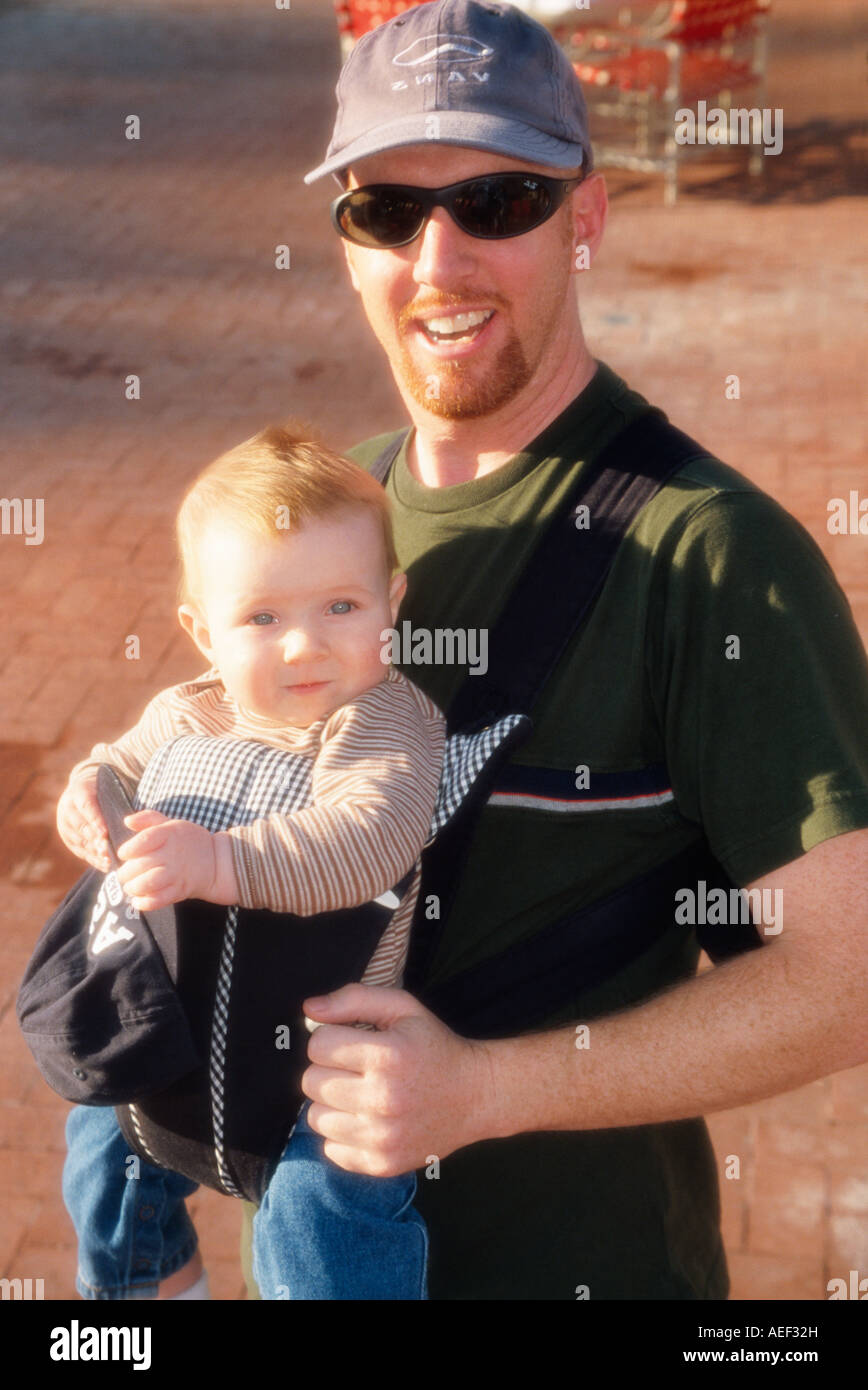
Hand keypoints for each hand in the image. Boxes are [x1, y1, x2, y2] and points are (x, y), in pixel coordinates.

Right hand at [56, 769, 111, 871]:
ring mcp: (66, 825)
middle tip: (107, 850)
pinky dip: (93, 859)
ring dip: (94, 852)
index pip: (86, 805)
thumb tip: (134, 818)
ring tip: (108, 860)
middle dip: (95, 840)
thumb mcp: (109, 788)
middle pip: (81, 826)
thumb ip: (117, 800)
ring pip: (79, 840)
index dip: (95, 820)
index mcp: (79, 791)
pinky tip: (106, 865)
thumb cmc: (106, 790)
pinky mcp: (68, 840)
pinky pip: (80, 851)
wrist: (86, 793)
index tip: (105, 833)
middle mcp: (68, 809)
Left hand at [115, 810, 238, 910]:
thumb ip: (147, 818)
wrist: (216, 862)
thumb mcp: (170, 823)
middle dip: (126, 872)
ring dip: (134, 887)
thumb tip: (127, 821)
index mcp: (169, 834)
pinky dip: (145, 903)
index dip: (129, 848)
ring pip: (149, 882)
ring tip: (129, 887)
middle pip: (142, 864)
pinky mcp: (180, 891)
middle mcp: (173, 854)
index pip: (144, 840)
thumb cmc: (187, 840)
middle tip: (123, 875)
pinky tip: (138, 901)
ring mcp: (177, 874)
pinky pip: (160, 899)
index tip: (123, 854)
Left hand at [300, 984, 493, 1176]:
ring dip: (331, 1103)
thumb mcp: (403, 1008)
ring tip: (359, 1093)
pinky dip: (342, 1133)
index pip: (318, 1045)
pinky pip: (330, 1149)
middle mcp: (382, 1099)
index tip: (351, 1042)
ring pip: (315, 1117)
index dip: (330, 1038)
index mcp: (387, 1056)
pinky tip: (366, 1120)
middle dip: (328, 1070)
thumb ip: (354, 999)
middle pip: (311, 1082)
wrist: (476, 1096)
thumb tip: (309, 1009)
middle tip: (356, 1069)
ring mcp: (381, 1137)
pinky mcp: (381, 1164)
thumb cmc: (434, 1047)